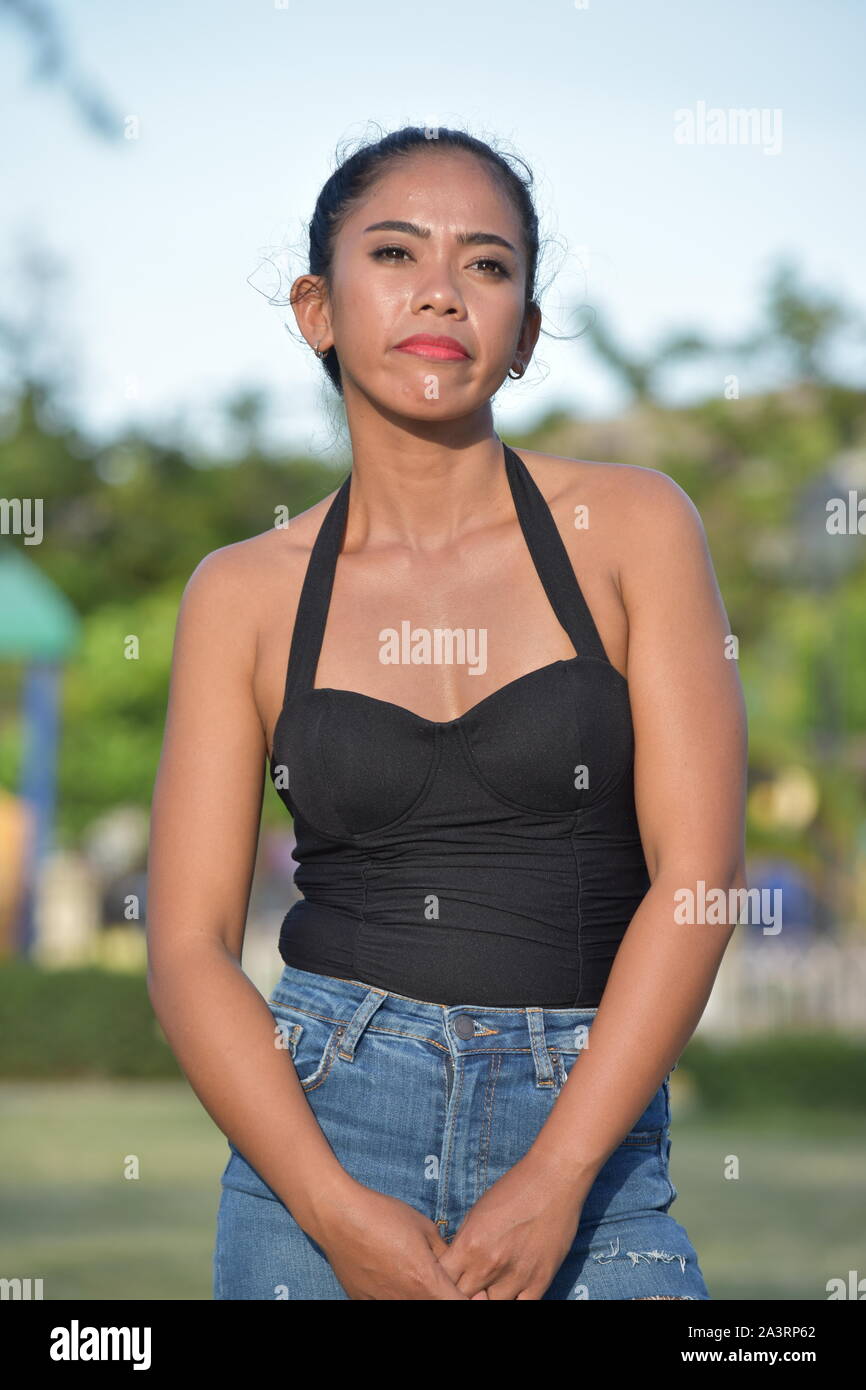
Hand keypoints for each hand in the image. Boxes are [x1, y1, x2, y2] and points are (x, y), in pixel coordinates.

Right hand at [311, 1181, 470, 1298]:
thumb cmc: (384, 1216)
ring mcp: (383, 1304)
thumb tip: (453, 1266)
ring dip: (419, 1296)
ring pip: (411, 1306)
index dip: (468, 1300)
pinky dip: (395, 1295)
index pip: (458, 1304)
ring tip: (411, 1275)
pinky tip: (391, 1277)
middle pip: (435, 1307)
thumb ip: (443, 1253)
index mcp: (426, 1282)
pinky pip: (388, 1303)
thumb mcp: (424, 1227)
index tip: (470, 1291)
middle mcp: (406, 1300)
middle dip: (442, 1295)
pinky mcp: (364, 1303)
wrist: (340, 1217)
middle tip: (440, 1279)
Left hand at [436, 1151, 585, 1298]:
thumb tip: (454, 1264)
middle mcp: (489, 1266)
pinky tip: (511, 1291)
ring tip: (490, 1285)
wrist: (553, 1180)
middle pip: (462, 1298)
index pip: (442, 1279)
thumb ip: (463, 1242)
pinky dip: (513, 1301)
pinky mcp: (540, 1281)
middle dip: (461, 1291)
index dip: (442, 1280)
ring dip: (488, 1298)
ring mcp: (516, 1277)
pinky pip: (521, 1308)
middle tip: (469, 1281)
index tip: (446, 1277)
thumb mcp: (477, 1211)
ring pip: (491, 1306)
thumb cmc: (514, 1189)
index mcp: (469, 1245)